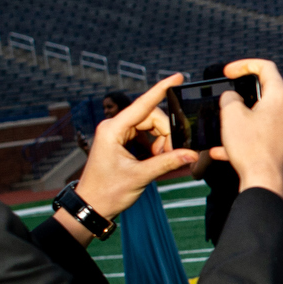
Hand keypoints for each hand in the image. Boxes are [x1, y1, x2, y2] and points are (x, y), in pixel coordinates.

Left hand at [64, 73, 197, 242]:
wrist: (91, 206)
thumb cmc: (108, 192)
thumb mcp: (140, 176)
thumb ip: (167, 162)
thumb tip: (191, 154)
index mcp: (113, 129)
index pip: (142, 104)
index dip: (161, 89)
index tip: (177, 77)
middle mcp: (114, 127)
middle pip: (151, 117)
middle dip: (166, 133)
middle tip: (174, 153)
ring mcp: (117, 134)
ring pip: (150, 126)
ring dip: (161, 141)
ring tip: (163, 158)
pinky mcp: (121, 142)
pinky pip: (145, 135)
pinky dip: (155, 145)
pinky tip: (157, 158)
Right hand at [209, 58, 282, 198]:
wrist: (266, 183)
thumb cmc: (251, 149)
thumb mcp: (230, 115)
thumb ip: (230, 98)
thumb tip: (233, 98)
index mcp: (281, 96)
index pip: (265, 67)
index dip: (244, 65)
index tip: (228, 72)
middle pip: (266, 92)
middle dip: (243, 97)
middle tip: (227, 103)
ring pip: (263, 117)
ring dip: (242, 121)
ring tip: (223, 130)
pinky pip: (265, 135)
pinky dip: (247, 138)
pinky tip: (224, 150)